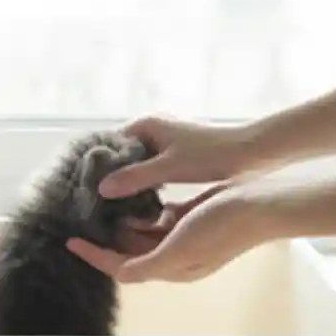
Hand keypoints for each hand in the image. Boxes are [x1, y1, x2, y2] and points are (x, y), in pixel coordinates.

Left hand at [68, 185, 276, 282]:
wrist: (258, 205)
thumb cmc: (220, 228)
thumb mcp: (179, 248)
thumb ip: (147, 264)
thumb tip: (117, 272)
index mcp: (171, 268)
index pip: (123, 267)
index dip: (95, 256)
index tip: (70, 241)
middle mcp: (175, 256)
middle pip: (130, 251)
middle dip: (107, 238)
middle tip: (84, 216)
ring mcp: (183, 237)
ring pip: (143, 232)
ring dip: (124, 221)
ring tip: (103, 203)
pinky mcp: (191, 217)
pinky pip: (160, 216)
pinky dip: (145, 209)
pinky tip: (133, 194)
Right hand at [98, 116, 258, 198]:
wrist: (251, 153)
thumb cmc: (210, 155)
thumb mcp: (169, 168)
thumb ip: (135, 177)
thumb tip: (101, 188)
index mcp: (145, 125)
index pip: (108, 144)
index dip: (96, 166)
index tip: (84, 189)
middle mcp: (151, 131)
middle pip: (119, 157)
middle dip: (110, 178)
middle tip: (94, 205)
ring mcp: (163, 145)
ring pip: (135, 166)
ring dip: (127, 185)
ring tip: (111, 210)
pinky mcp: (175, 159)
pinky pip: (150, 173)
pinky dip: (144, 187)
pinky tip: (138, 208)